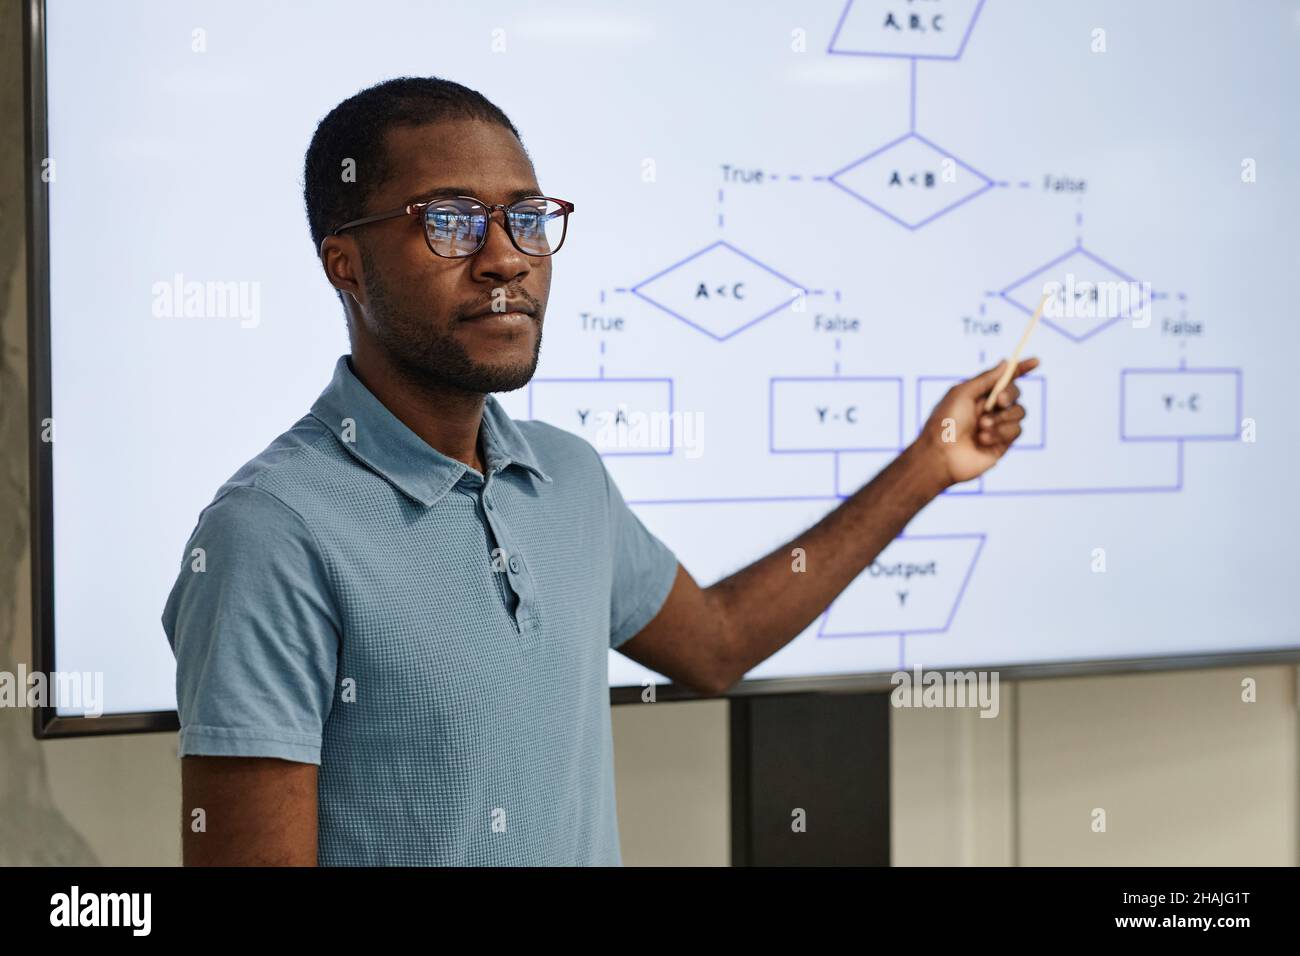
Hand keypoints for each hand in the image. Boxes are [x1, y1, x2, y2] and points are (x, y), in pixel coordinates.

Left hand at [914, 357, 1040, 487]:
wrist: (941, 454)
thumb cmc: (945, 422)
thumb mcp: (962, 393)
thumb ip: (986, 379)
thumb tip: (1005, 363)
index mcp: (978, 395)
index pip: (1004, 379)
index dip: (1021, 369)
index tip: (1036, 361)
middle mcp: (989, 409)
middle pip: (1015, 394)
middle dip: (1009, 394)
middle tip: (997, 401)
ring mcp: (997, 426)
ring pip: (1020, 412)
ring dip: (1002, 417)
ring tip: (981, 426)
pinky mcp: (1003, 444)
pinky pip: (1016, 430)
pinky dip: (1000, 432)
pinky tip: (982, 439)